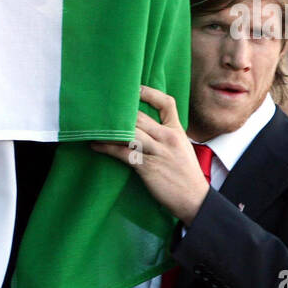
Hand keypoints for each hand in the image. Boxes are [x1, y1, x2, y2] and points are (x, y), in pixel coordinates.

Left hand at [90, 85, 209, 224]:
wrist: (194, 199)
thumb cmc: (185, 175)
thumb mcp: (182, 148)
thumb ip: (166, 135)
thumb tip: (145, 127)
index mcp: (177, 131)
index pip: (166, 103)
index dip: (149, 92)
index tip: (134, 88)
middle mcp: (167, 138)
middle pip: (140, 116)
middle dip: (119, 111)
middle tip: (101, 107)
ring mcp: (157, 152)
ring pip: (129, 132)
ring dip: (109, 129)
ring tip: (93, 125)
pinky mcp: (147, 167)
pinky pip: (122, 153)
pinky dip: (106, 148)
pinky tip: (94, 145)